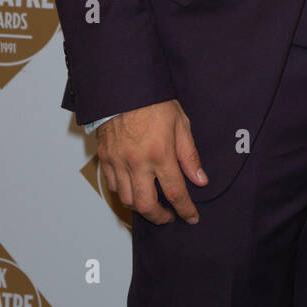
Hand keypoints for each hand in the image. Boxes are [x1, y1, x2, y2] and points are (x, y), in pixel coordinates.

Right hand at [96, 99, 207, 224]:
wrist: (124, 88)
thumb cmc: (154, 102)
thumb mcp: (181, 124)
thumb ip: (190, 155)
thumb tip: (200, 180)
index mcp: (160, 154)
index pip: (176, 192)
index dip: (186, 210)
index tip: (191, 217)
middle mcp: (137, 162)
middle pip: (147, 206)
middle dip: (160, 218)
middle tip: (169, 216)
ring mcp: (119, 162)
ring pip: (127, 200)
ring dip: (141, 208)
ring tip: (152, 204)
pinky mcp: (106, 158)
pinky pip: (113, 186)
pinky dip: (124, 193)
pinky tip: (134, 189)